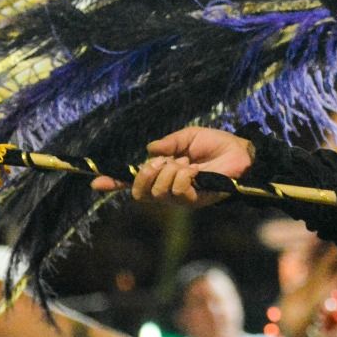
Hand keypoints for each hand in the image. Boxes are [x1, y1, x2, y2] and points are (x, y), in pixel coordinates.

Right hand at [90, 126, 254, 205]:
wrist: (241, 152)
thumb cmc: (216, 144)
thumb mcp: (188, 137)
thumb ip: (168, 144)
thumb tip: (150, 151)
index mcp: (163, 172)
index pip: (134, 182)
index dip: (114, 183)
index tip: (95, 182)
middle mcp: (167, 188)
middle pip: (140, 192)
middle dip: (144, 175)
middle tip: (163, 162)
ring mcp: (180, 197)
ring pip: (157, 191)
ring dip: (168, 173)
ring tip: (185, 164)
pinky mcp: (194, 200)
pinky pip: (176, 190)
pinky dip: (181, 176)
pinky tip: (193, 170)